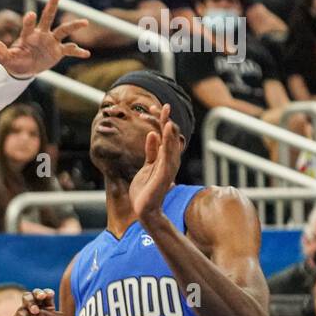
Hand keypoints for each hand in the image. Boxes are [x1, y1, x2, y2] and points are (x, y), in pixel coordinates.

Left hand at [0, 0, 89, 77]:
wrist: (25, 68)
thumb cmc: (15, 60)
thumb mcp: (6, 58)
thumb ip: (1, 51)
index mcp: (28, 35)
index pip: (29, 26)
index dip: (29, 21)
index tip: (31, 14)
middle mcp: (41, 34)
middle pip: (48, 17)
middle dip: (52, 5)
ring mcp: (51, 42)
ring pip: (63, 31)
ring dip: (74, 26)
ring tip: (85, 22)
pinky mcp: (58, 51)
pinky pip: (69, 50)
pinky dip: (78, 51)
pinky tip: (87, 53)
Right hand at [12, 288, 65, 315]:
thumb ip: (48, 311)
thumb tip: (34, 310)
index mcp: (49, 310)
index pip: (46, 295)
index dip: (46, 293)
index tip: (48, 295)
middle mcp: (37, 311)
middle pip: (34, 294)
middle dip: (37, 293)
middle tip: (40, 298)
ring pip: (25, 299)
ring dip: (31, 303)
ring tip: (35, 312)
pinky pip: (20, 312)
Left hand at [129, 102, 181, 225]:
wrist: (144, 209)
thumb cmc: (145, 189)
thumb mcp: (146, 166)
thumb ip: (151, 151)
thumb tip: (152, 133)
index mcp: (165, 158)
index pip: (165, 135)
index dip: (162, 120)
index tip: (156, 107)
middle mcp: (169, 161)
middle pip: (170, 137)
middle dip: (166, 121)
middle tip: (163, 105)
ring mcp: (168, 167)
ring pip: (171, 144)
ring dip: (169, 129)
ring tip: (167, 116)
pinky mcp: (164, 174)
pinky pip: (167, 155)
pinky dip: (167, 143)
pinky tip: (166, 132)